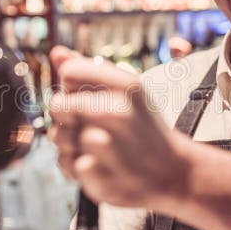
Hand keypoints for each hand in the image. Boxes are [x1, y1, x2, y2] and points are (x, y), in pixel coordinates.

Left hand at [47, 46, 190, 208]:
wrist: (174, 173)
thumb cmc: (143, 127)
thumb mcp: (127, 92)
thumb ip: (89, 70)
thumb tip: (56, 53)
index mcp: (126, 86)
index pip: (70, 71)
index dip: (69, 85)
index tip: (83, 97)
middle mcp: (119, 113)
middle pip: (58, 104)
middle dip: (63, 115)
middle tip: (83, 124)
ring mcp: (110, 147)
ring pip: (57, 135)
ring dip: (66, 143)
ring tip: (91, 147)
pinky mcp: (100, 176)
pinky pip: (65, 164)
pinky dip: (73, 167)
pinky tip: (96, 166)